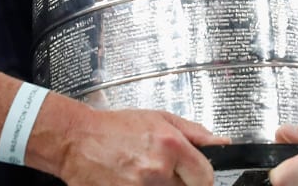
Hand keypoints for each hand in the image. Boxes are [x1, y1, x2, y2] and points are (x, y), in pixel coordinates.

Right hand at [56, 108, 227, 185]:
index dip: (201, 177)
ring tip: (144, 174)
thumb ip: (194, 132)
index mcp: (170, 145)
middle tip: (163, 172)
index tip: (195, 176)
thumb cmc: (114, 127)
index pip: (205, 176)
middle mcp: (157, 169)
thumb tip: (221, 143)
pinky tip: (132, 180)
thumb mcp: (158, 118)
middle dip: (179, 182)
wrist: (76, 139)